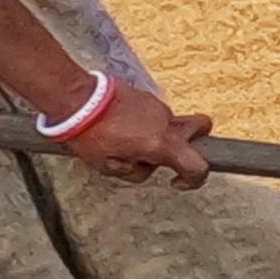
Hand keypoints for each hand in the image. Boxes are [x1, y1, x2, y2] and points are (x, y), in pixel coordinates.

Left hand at [49, 79, 215, 187]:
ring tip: (130, 143)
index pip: (197, 165)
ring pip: (171, 123)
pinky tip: (123, 129)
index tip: (177, 181)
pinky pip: (155, 114)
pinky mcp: (145, 96)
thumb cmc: (89, 134)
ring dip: (160, 135)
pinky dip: (146, 124)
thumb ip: (134, 172)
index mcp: (160, 144)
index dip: (194, 179)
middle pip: (202, 127)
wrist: (78, 100)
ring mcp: (157, 106)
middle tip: (170, 153)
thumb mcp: (108, 167)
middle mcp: (165, 123)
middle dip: (195, 141)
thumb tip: (143, 164)